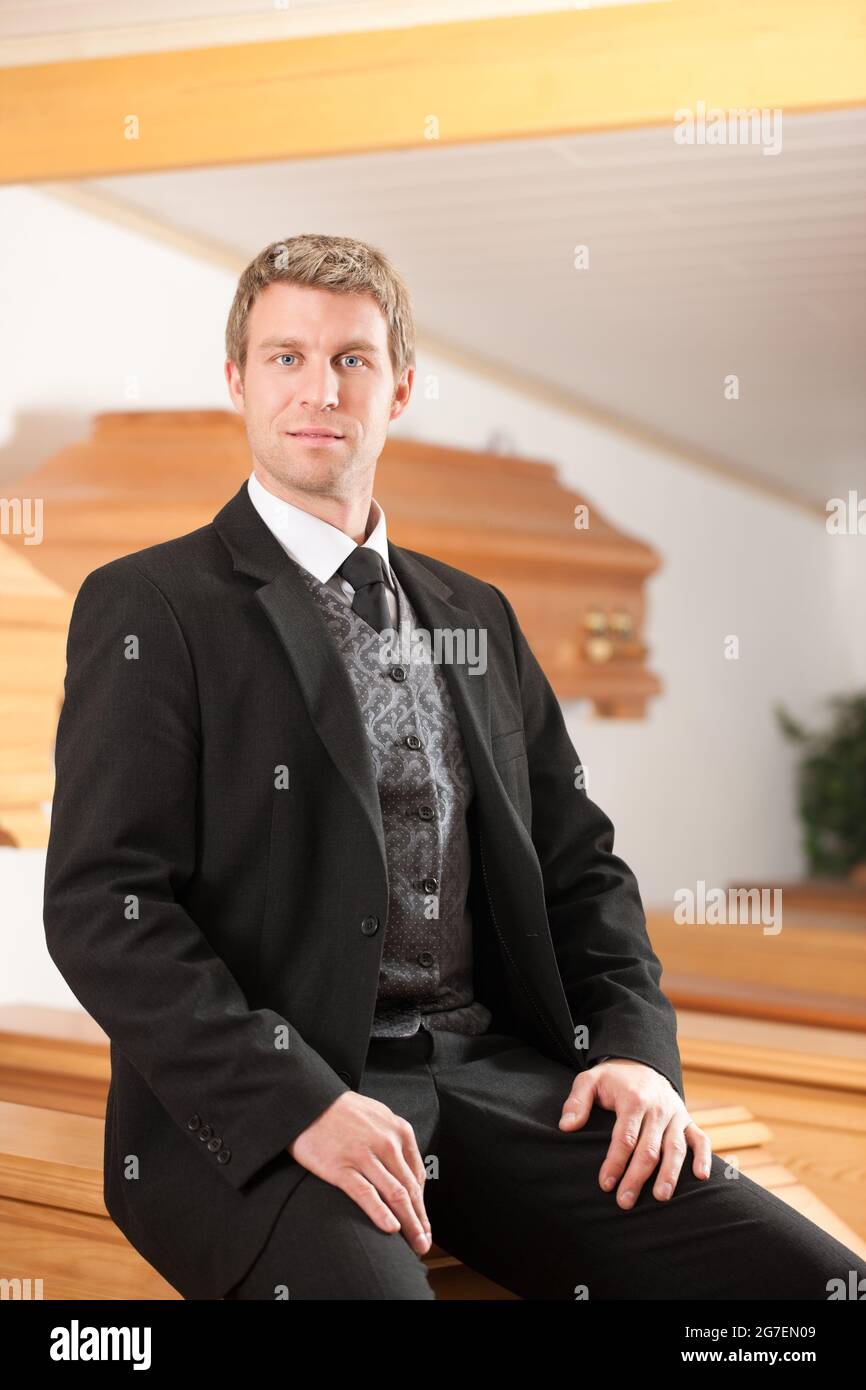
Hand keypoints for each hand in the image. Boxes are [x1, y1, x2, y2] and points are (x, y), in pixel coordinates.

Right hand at [288, 1092, 431, 1253]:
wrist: (307, 1100)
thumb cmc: (341, 1110)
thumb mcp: (377, 1116)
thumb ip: (394, 1139)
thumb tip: (407, 1169)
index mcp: (399, 1130)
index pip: (417, 1176)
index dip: (422, 1205)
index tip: (424, 1225)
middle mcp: (387, 1142)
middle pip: (410, 1190)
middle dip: (420, 1220)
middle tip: (424, 1244)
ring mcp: (364, 1155)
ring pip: (395, 1195)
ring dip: (409, 1224)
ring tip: (415, 1245)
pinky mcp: (341, 1166)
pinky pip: (367, 1194)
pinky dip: (381, 1213)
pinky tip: (391, 1230)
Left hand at [558, 1058, 711, 1209]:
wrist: (642, 1064)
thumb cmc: (613, 1079)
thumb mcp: (590, 1080)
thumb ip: (577, 1101)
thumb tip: (566, 1126)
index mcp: (634, 1099)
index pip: (625, 1136)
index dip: (616, 1162)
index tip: (606, 1184)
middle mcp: (658, 1108)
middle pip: (650, 1148)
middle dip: (637, 1177)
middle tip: (625, 1202)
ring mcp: (676, 1115)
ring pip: (676, 1148)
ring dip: (670, 1174)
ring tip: (661, 1197)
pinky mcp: (688, 1120)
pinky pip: (701, 1139)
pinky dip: (704, 1157)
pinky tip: (701, 1177)